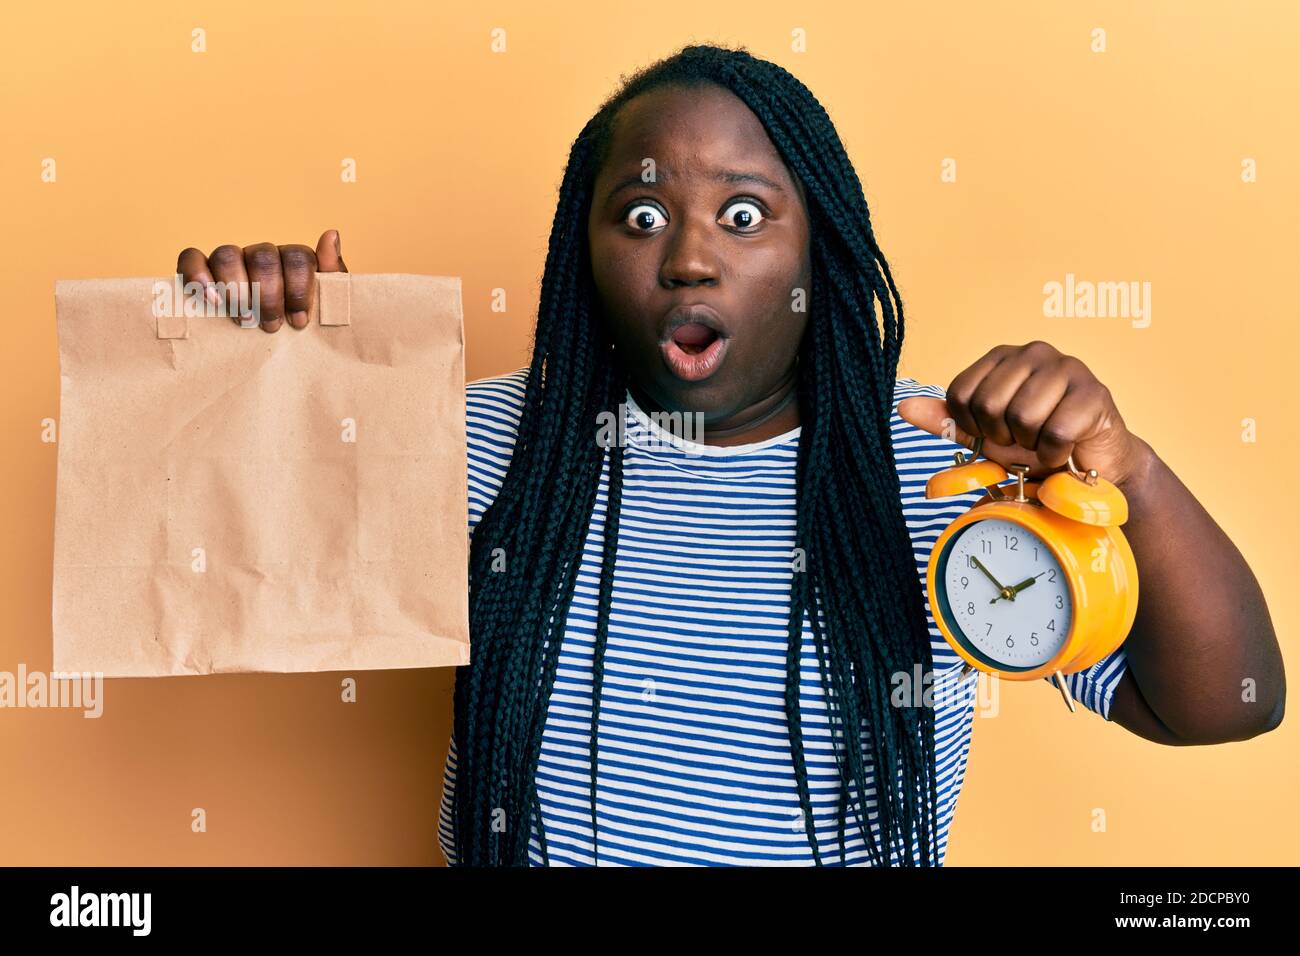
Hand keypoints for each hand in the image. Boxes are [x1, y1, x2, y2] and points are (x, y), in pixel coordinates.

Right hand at [175, 229, 347, 332]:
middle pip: (264, 258)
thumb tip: (331, 234)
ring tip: (245, 320)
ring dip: (237, 290)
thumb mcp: (323, 306)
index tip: (299, 322)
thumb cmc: (297, 325)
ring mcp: (231, 260)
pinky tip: (211, 300)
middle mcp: (261, 254)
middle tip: (271, 326)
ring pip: (228, 256)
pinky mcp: (199, 270)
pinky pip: (191, 257)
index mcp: (292, 260)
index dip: (298, 289)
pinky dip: (197, 275)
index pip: (297, 257)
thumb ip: (332, 273)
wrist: (274, 352)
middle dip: (269, 296)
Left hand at [896, 341, 1149, 487]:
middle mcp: (1033, 352)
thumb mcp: (983, 433)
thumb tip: (902, 407)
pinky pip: (1056, 432)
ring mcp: (1067, 367)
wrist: (1086, 463)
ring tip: (1043, 441)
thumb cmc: (1033, 440)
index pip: (959, 394)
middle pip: (988, 404)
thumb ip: (945, 420)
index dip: (972, 426)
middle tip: (1022, 439)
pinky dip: (1055, 454)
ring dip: (1031, 445)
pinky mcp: (1094, 393)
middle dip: (1002, 436)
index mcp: (1001, 356)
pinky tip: (1064, 449)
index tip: (993, 432)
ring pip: (1022, 417)